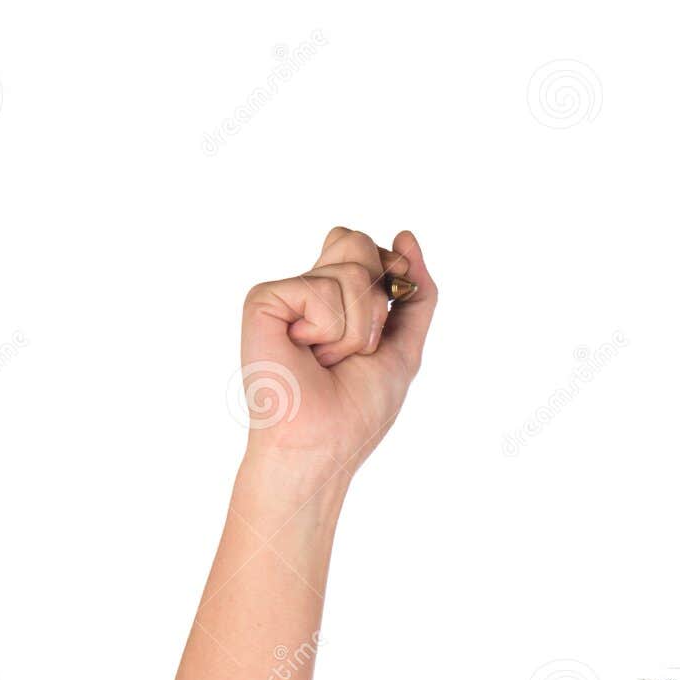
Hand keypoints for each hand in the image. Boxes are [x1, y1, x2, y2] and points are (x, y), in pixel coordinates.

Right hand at [238, 226, 437, 471]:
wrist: (323, 443)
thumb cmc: (357, 409)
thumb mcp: (405, 345)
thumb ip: (416, 294)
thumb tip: (406, 236)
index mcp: (337, 297)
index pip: (367, 248)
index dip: (390, 274)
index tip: (383, 318)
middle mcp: (309, 289)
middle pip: (359, 245)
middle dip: (376, 305)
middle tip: (351, 350)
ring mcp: (286, 294)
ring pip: (352, 271)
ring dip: (357, 330)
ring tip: (327, 359)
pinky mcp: (264, 300)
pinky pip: (322, 289)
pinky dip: (330, 331)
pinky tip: (305, 353)